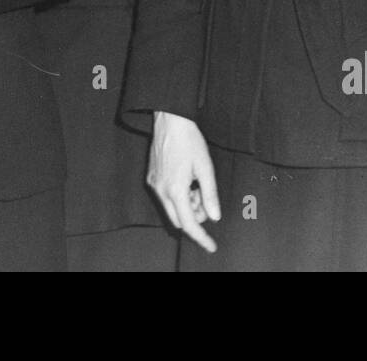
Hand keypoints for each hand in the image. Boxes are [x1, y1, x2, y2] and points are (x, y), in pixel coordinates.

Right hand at [147, 111, 220, 252]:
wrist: (169, 120)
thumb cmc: (189, 140)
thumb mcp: (205, 167)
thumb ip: (210, 194)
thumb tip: (215, 216)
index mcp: (176, 189)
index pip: (189, 224)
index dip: (201, 237)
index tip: (211, 246)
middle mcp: (161, 190)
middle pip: (179, 220)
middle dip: (194, 216)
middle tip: (204, 197)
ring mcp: (154, 183)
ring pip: (171, 208)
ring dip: (186, 205)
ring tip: (195, 183)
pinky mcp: (151, 177)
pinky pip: (165, 196)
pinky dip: (178, 196)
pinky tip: (186, 178)